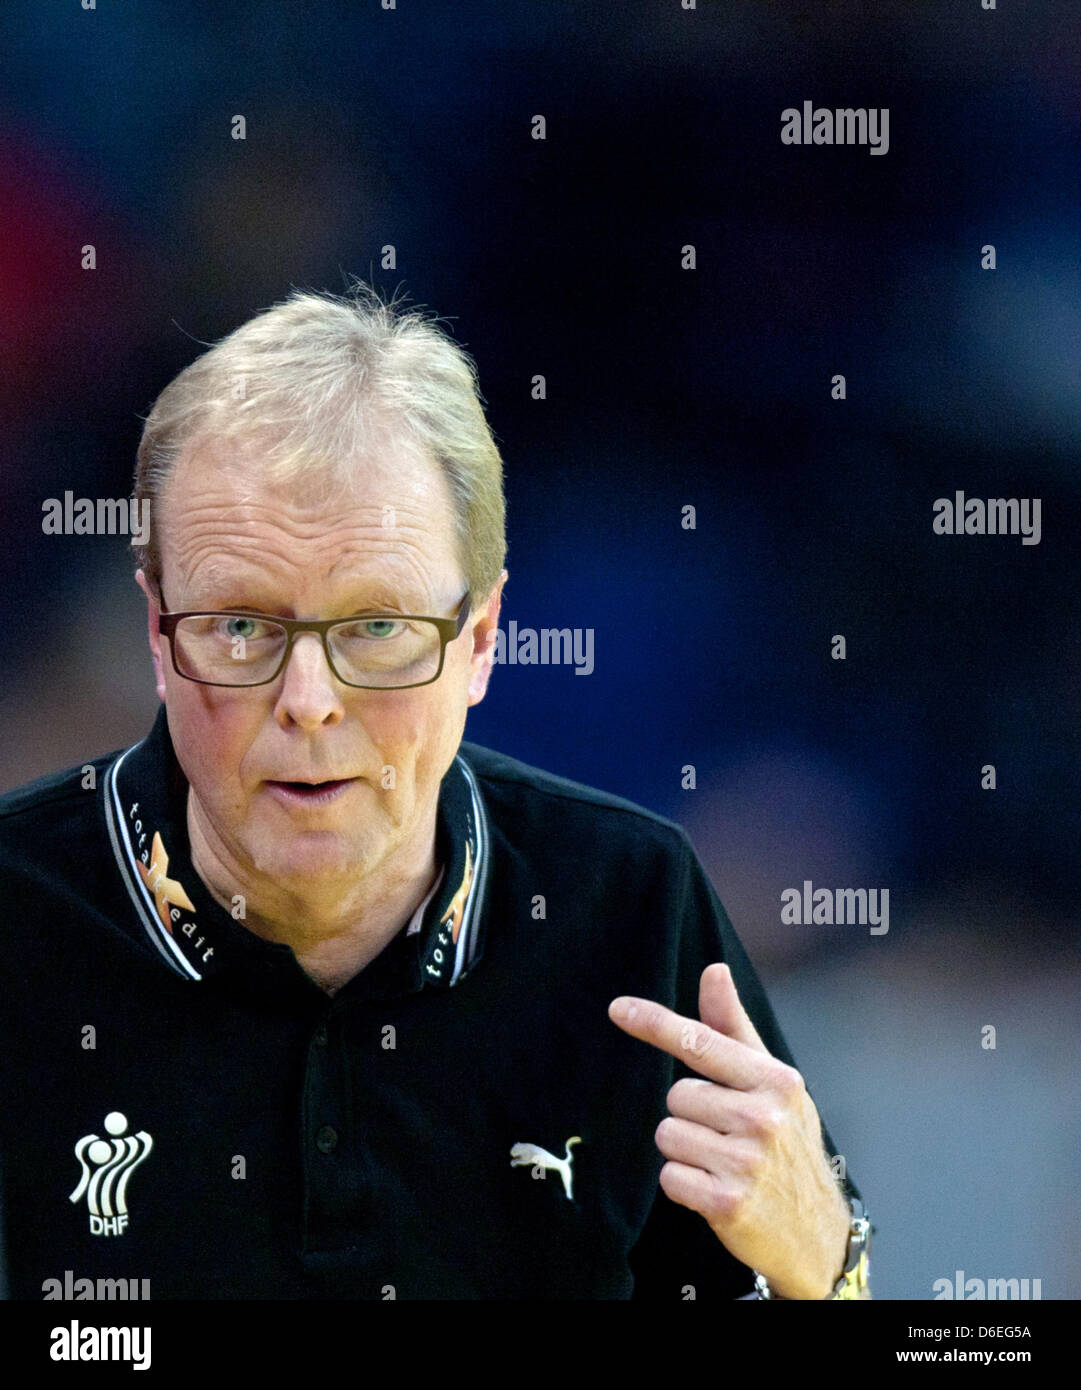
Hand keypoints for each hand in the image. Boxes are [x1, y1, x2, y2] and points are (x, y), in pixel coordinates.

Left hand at [609, 962, 850, 1298]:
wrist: (817, 1233)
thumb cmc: (786, 1146)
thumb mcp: (771, 1084)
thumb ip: (733, 1028)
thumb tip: (713, 970)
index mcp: (775, 1080)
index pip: (702, 1042)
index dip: (656, 1023)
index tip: (618, 1009)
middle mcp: (764, 1117)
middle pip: (676, 1095)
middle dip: (692, 1116)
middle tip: (729, 1137)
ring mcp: (747, 1162)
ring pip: (668, 1135)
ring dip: (686, 1152)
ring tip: (723, 1165)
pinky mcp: (728, 1203)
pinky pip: (669, 1176)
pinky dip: (684, 1186)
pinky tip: (716, 1192)